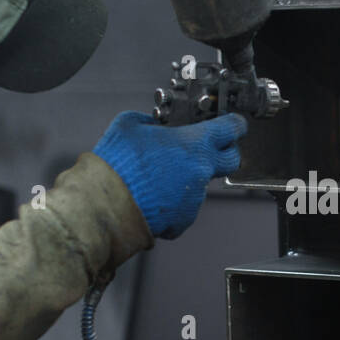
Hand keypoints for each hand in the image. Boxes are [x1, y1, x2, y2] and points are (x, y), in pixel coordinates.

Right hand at [91, 111, 246, 238]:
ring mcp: (195, 197)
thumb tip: (154, 124)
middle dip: (224, 152)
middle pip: (231, 160)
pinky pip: (185, 206)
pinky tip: (153, 195)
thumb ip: (149, 120)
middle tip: (206, 149)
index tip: (234, 124)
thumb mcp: (129, 124)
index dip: (235, 124)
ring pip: (201, 184)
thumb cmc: (117, 164)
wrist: (104, 202)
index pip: (231, 129)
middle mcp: (201, 170)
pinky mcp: (184, 219)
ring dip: (187, 178)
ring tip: (157, 177)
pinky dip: (173, 201)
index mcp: (195, 144)